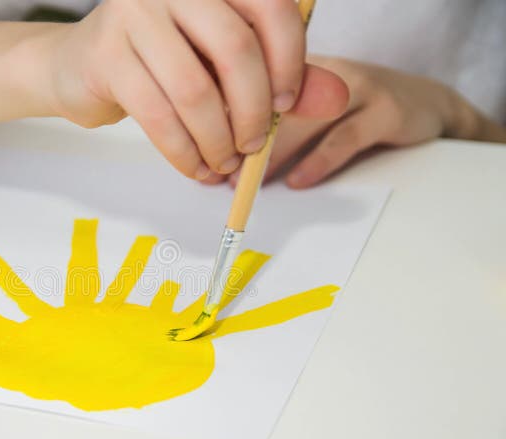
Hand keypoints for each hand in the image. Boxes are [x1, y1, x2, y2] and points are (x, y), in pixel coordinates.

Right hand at [46, 0, 348, 180]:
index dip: (289, 61)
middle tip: (253, 147)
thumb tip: (335, 98)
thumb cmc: (160, 62)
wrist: (77, 66)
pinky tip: (195, 166)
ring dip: (217, 139)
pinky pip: (157, 115)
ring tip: (223, 163)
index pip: (270, 7)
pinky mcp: (107, 54)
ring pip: (195, 89)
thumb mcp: (222, 63)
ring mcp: (135, 13)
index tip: (287, 106)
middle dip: (253, 111)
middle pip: (235, 49)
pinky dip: (183, 151)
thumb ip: (279, 74)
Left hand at [233, 56, 505, 188]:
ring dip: (272, 154)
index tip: (203, 149)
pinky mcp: (385, 110)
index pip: (252, 85)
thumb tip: (220, 154)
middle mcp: (324, 71)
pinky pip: (344, 138)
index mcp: (297, 67)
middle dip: (242, 139)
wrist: (424, 105)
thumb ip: (270, 124)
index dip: (224, 117)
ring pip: (305, 120)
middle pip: (273, 101)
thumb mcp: (308, 109)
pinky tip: (297, 181)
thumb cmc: (353, 112)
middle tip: (221, 170)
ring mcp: (356, 87)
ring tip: (249, 181)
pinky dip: (318, 162)